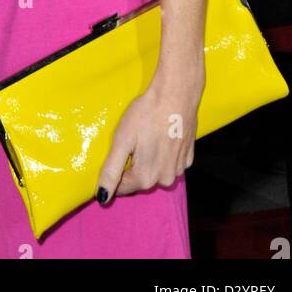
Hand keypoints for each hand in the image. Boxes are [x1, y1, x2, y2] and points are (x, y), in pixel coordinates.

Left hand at [96, 70, 203, 203]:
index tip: (115, 152)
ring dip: (148, 160)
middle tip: (130, 140)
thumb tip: (102, 196)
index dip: (114, 172)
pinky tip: (161, 136)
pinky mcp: (189, 156)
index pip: (122, 187)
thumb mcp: (122, 140)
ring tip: (145, 137)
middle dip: (131, 165)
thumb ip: (111, 171)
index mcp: (146, 177)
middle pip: (139, 179)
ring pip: (156, 171)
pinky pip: (170, 162)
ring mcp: (179, 168)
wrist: (176, 94)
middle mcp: (165, 179)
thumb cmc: (146, 114)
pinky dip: (163, 154)